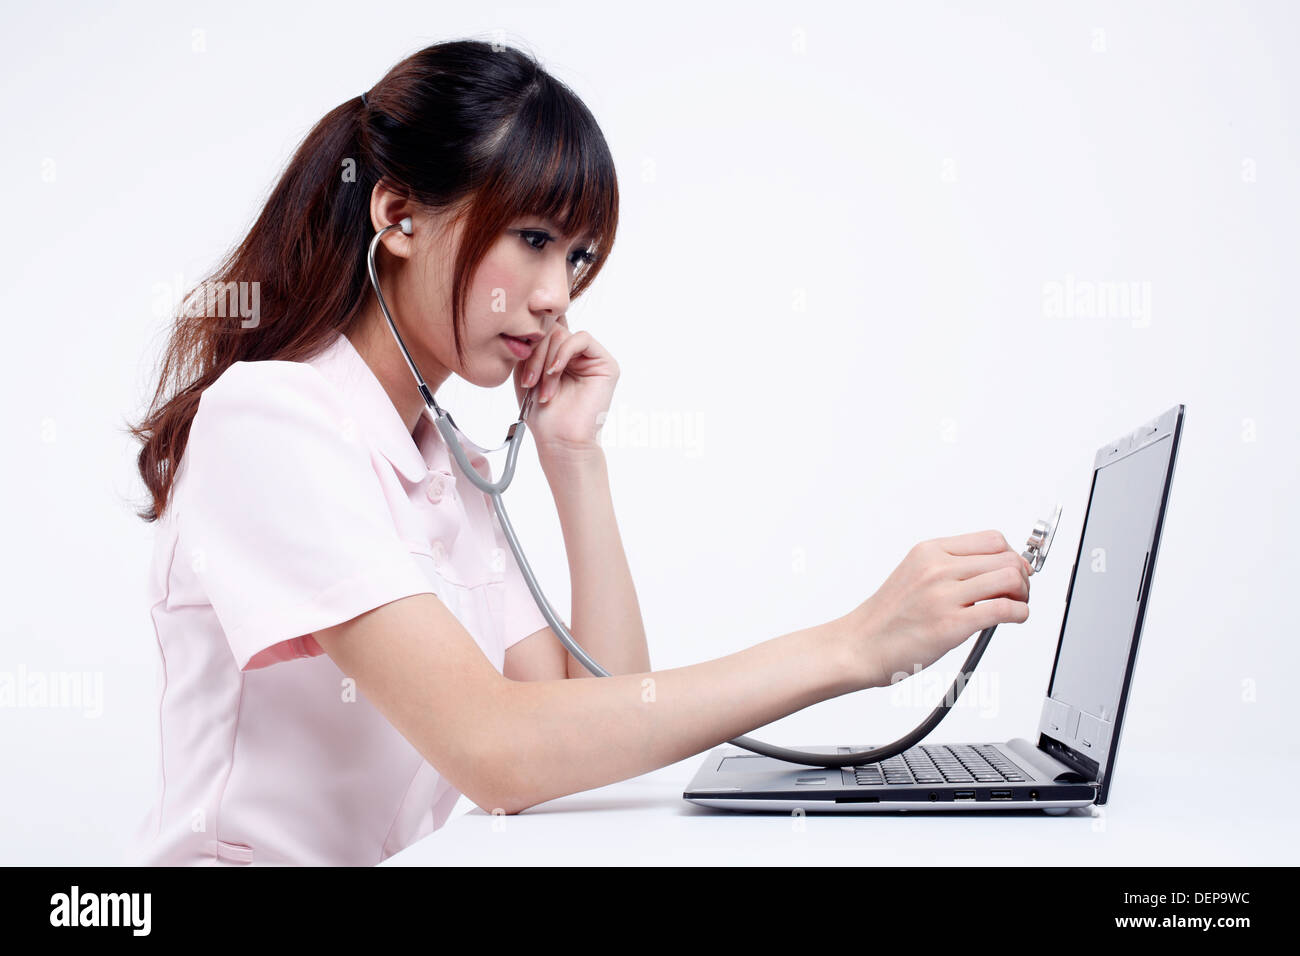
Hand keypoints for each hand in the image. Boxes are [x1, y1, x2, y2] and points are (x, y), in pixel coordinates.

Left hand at [513, 315, 618, 458]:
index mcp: (560, 356)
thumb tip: (534, 318)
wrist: (559, 439)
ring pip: (563, 335)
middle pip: (552, 330)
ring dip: (547, 360)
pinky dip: (564, 352)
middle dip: (535, 354)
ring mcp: (592, 358)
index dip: (532, 337)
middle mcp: (577, 355)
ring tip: (542, 387)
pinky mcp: (606, 364)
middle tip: (529, 381)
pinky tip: (556, 370)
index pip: (546, 329)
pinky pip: (582, 339)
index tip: (519, 357)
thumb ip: (530, 346)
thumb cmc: (542, 414)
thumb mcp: (526, 372)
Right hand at [848, 530, 1032, 687]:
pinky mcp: (951, 624)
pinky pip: (1003, 609)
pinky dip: (1020, 613)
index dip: (1011, 555)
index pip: (991, 539)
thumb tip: (994, 569)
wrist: (860, 645)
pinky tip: (1014, 619)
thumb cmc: (887, 618)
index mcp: (929, 552)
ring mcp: (943, 595)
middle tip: (1018, 592)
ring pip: (1009, 578)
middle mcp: (936, 568)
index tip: (1014, 570)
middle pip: (1005, 557)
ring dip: (1023, 594)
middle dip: (1022, 576)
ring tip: (1016, 605)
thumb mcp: (914, 575)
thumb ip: (949, 568)